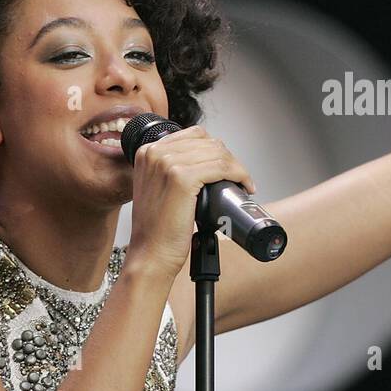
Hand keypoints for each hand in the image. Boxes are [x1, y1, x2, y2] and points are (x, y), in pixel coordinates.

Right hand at [125, 125, 256, 275]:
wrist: (150, 255)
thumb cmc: (156, 229)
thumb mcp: (158, 188)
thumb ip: (173, 169)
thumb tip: (206, 162)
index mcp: (148, 152)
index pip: (194, 135)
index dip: (216, 150)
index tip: (226, 167)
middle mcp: (154, 153)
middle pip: (207, 142)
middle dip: (229, 159)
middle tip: (238, 178)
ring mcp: (166, 163)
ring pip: (217, 153)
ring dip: (236, 167)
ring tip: (242, 183)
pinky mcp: (181, 178)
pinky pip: (220, 167)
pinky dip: (238, 174)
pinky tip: (242, 185)